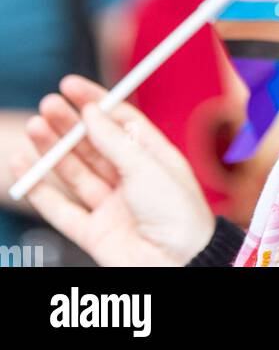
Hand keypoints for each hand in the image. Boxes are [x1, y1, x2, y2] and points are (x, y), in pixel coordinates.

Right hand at [9, 75, 215, 266]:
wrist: (182, 265)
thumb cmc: (178, 213)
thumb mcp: (147, 166)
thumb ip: (114, 141)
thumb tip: (92, 110)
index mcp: (153, 157)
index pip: (120, 121)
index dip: (95, 101)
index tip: (70, 85)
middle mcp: (131, 180)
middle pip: (94, 146)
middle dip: (69, 125)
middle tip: (48, 104)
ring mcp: (111, 207)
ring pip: (75, 173)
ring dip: (54, 150)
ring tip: (35, 126)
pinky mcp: (94, 234)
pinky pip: (62, 209)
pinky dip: (42, 189)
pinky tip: (26, 167)